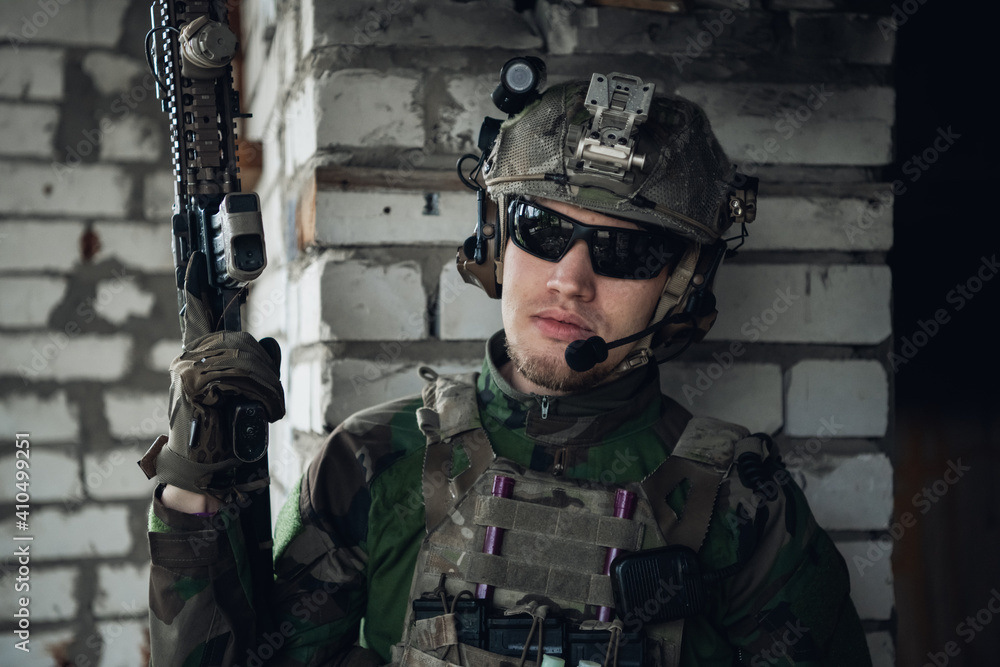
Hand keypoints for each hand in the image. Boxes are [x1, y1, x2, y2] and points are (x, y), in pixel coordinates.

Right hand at [139, 252, 284, 499]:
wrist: (201, 478)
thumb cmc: (223, 439)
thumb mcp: (243, 397)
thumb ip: (252, 368)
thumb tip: (267, 341)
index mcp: (195, 357)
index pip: (196, 311)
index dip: (195, 282)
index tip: (197, 253)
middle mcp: (186, 358)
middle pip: (240, 339)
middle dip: (266, 371)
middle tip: (272, 404)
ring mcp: (187, 369)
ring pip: (245, 357)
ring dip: (267, 387)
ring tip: (270, 412)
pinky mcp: (194, 383)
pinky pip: (243, 373)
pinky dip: (263, 392)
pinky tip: (266, 411)